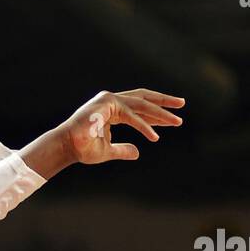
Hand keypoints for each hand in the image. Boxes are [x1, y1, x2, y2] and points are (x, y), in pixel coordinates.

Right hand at [60, 88, 183, 164]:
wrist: (67, 148)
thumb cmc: (84, 148)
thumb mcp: (109, 151)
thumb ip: (123, 150)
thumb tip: (137, 152)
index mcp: (112, 108)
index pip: (139, 105)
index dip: (157, 111)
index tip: (173, 115)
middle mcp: (111, 101)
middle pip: (143, 98)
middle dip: (164, 101)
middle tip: (182, 104)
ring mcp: (108, 101)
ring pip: (141, 105)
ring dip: (160, 113)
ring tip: (177, 122)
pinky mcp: (106, 107)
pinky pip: (130, 117)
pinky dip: (144, 126)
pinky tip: (155, 137)